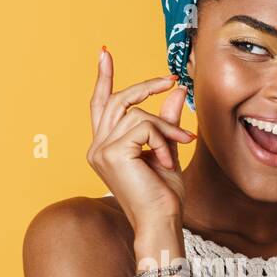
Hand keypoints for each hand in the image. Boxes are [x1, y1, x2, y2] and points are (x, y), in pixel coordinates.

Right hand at [86, 47, 195, 233]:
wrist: (161, 223)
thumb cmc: (163, 197)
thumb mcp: (166, 150)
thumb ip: (166, 121)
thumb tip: (174, 90)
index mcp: (105, 148)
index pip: (100, 105)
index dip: (103, 78)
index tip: (105, 53)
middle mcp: (97, 147)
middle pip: (117, 100)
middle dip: (145, 86)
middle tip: (170, 79)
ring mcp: (101, 150)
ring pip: (136, 113)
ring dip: (164, 126)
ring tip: (180, 144)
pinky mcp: (112, 152)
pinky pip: (143, 126)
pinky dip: (161, 138)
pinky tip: (166, 159)